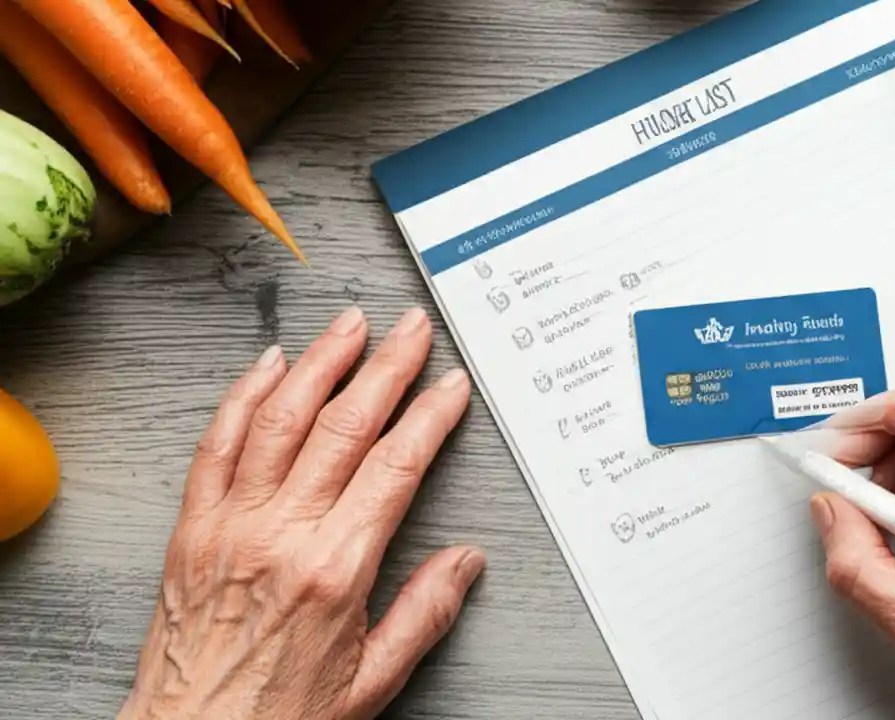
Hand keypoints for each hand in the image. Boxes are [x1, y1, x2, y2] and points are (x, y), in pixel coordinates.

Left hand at [119, 306, 483, 719]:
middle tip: (412, 330)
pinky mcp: (192, 527)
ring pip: (280, 420)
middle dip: (386, 368)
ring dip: (320, 363)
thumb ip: (425, 613)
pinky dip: (244, 396)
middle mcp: (281, 535)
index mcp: (334, 571)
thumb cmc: (279, 717)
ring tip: (350, 325)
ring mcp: (231, 524)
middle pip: (344, 427)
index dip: (429, 417)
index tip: (450, 387)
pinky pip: (217, 444)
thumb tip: (465, 560)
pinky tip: (270, 365)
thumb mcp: (373, 681)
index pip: (395, 467)